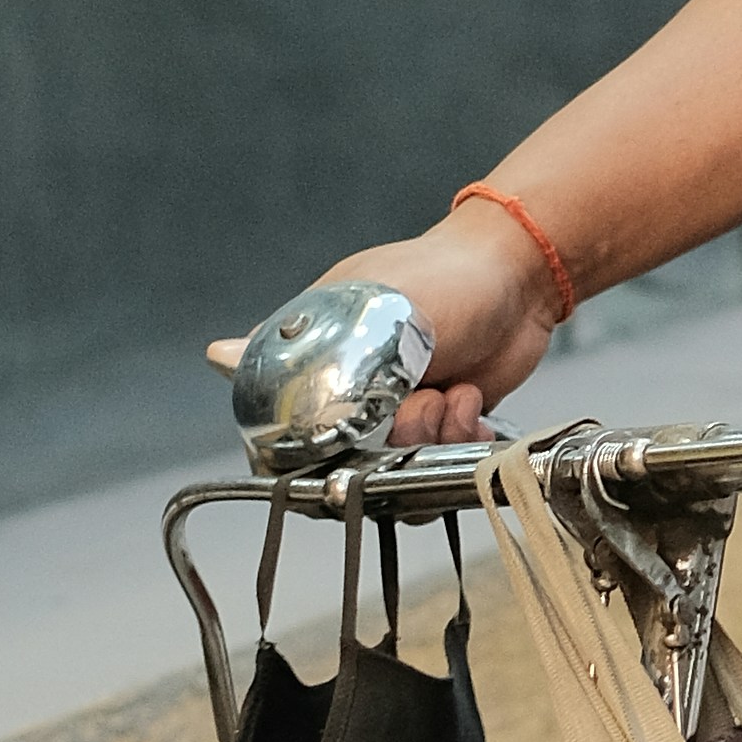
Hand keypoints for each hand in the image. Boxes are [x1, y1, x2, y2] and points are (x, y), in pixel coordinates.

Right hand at [282, 204, 558, 446]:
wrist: (523, 275)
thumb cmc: (444, 275)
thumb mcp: (372, 311)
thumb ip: (308, 350)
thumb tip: (218, 358)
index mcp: (316, 355)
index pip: (282, 427)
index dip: (308, 452)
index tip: (343, 449)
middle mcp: (350, 388)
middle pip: (346, 458)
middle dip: (389, 444)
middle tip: (420, 403)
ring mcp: (398, 408)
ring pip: (399, 466)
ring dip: (431, 441)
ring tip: (452, 396)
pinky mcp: (442, 422)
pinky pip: (442, 463)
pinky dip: (461, 442)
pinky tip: (470, 403)